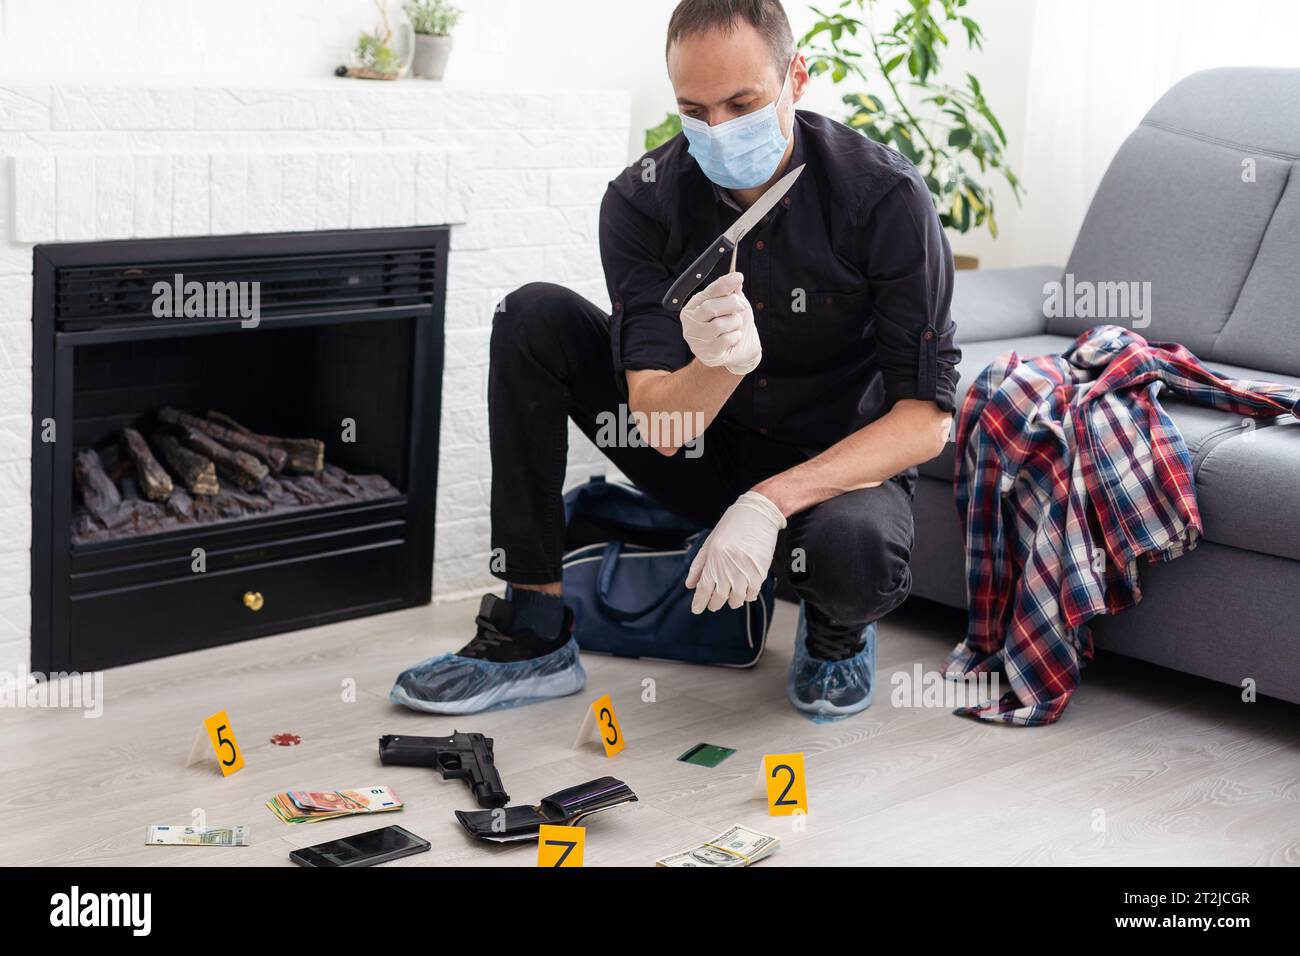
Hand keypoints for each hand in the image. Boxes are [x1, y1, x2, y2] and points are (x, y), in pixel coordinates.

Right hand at [679, 272, 761, 375]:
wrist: (738, 351)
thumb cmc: (732, 325)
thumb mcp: (733, 305)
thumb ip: (731, 292)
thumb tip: (735, 279)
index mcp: (693, 306)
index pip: (707, 292)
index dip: (723, 284)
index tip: (738, 277)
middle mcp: (691, 322)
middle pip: (711, 307)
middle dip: (732, 304)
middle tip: (742, 306)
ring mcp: (697, 339)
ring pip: (719, 324)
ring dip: (734, 323)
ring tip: (735, 325)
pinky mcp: (707, 353)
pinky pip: (725, 340)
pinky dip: (735, 336)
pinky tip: (734, 338)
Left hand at [685, 490, 785, 612]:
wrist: (758, 514)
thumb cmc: (733, 525)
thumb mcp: (710, 542)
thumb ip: (699, 565)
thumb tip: (690, 584)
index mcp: (713, 560)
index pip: (703, 590)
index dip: (699, 602)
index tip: (697, 609)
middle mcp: (727, 568)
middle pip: (718, 598)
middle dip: (714, 604)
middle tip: (713, 605)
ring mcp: (744, 572)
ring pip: (736, 600)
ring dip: (732, 601)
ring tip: (730, 596)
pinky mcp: (759, 573)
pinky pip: (752, 594)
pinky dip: (747, 596)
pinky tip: (744, 590)